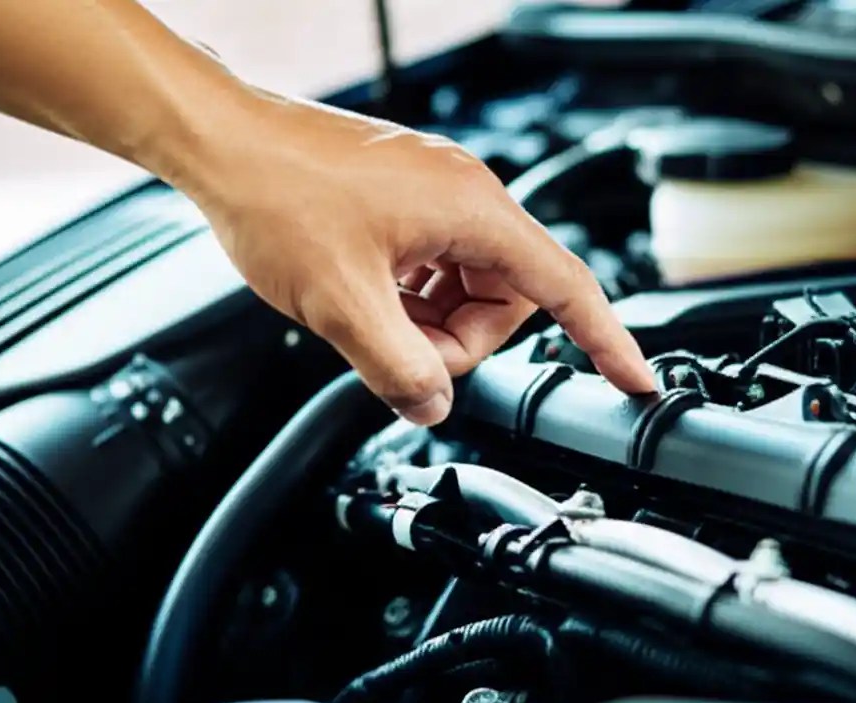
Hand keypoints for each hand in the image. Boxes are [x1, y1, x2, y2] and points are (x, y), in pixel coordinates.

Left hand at [172, 91, 654, 425]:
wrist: (221, 143)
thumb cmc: (276, 195)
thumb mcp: (342, 305)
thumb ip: (399, 369)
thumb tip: (434, 405)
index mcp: (471, 210)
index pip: (564, 286)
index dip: (606, 340)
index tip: (634, 378)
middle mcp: (465, 195)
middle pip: (507, 298)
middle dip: (461, 339)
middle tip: (400, 349)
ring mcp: (436, 195)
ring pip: (469, 288)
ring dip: (429, 321)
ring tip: (369, 315)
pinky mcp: (408, 200)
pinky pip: (436, 267)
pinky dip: (410, 298)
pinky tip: (367, 296)